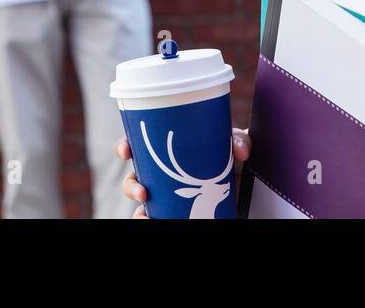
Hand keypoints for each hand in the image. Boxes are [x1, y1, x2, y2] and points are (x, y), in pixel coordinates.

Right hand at [116, 127, 250, 218]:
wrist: (240, 180)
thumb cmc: (227, 155)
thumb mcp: (232, 143)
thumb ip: (239, 141)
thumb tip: (239, 151)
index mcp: (166, 153)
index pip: (138, 148)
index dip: (124, 147)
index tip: (125, 151)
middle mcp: (160, 175)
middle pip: (133, 179)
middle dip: (130, 186)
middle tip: (142, 191)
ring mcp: (165, 196)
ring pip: (141, 205)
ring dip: (139, 212)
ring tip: (146, 218)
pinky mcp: (174, 211)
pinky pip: (156, 219)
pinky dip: (149, 222)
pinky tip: (151, 223)